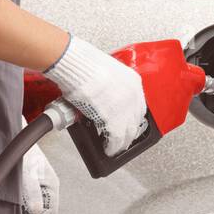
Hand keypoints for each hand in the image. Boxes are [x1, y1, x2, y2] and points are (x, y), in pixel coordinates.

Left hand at [19, 144, 58, 213]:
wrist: (11, 138)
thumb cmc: (21, 152)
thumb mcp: (26, 170)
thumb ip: (31, 190)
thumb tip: (37, 211)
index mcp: (51, 185)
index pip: (51, 211)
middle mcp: (46, 190)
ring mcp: (37, 191)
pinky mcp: (26, 191)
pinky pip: (27, 209)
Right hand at [42, 34, 147, 156]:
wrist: (74, 64)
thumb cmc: (82, 63)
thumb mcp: (104, 72)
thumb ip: (108, 87)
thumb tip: (103, 98)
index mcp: (132, 81)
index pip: (138, 106)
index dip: (132, 118)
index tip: (127, 124)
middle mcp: (133, 94)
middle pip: (135, 121)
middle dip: (128, 133)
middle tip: (122, 139)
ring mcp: (125, 107)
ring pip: (128, 132)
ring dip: (121, 143)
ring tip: (114, 148)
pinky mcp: (114, 118)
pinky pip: (116, 138)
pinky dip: (113, 146)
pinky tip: (108, 149)